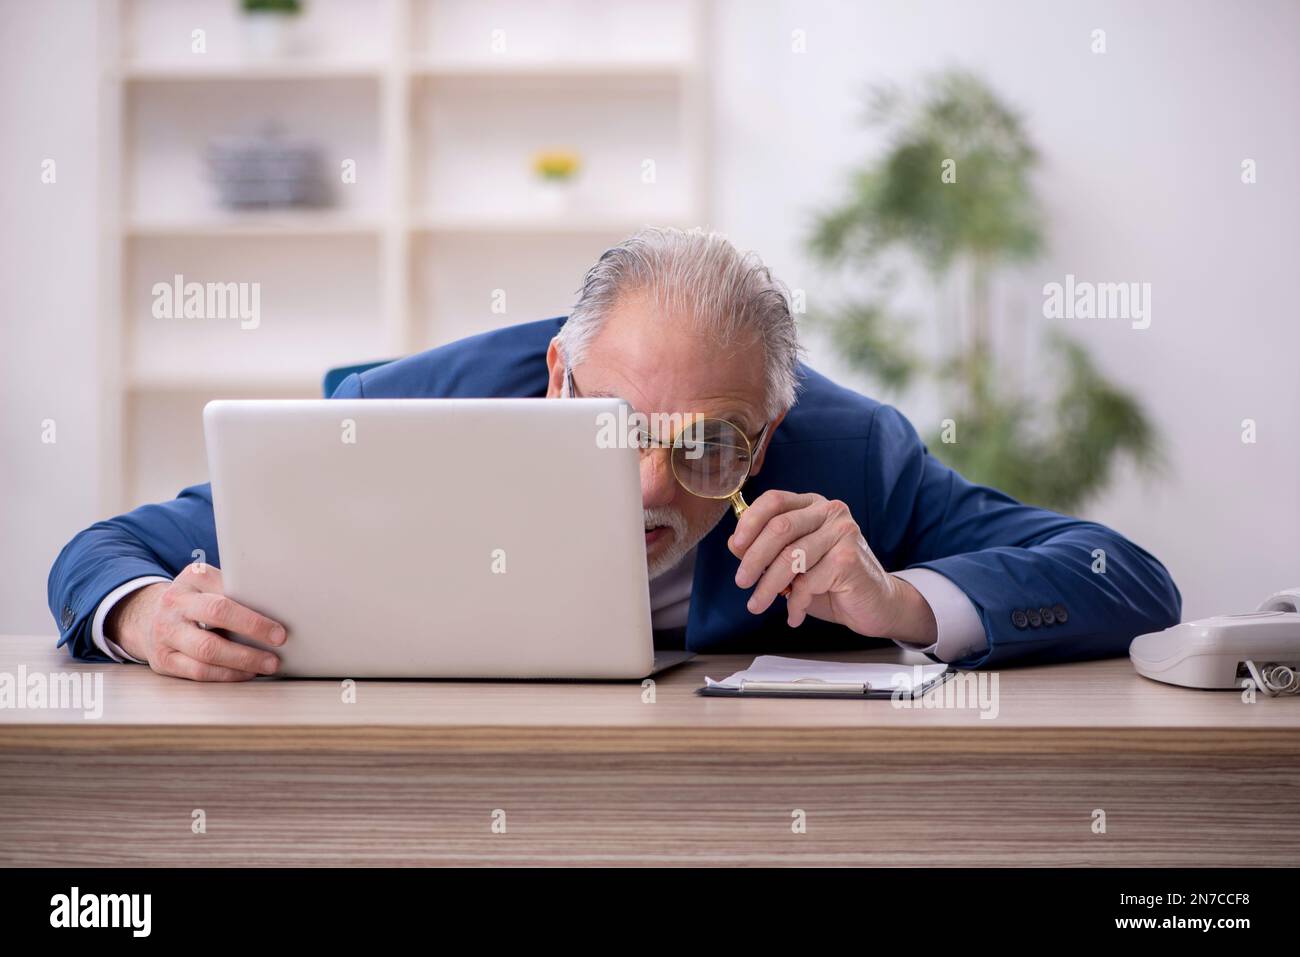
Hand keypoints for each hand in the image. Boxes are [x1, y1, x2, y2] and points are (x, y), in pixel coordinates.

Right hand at [106, 563, 285, 680]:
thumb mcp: (209, 584)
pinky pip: (199, 671)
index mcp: (192, 577)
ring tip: (269, 664)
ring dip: (244, 660)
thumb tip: (279, 609)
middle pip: (217, 614)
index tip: (281, 626)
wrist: (147, 617)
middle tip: (280, 641)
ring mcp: (166, 633)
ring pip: (208, 649)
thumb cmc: (194, 601)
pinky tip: (247, 673)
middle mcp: (175, 603)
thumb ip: (235, 591)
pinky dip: (228, 674)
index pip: (227, 590)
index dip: (254, 611)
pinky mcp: (163, 660)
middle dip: (253, 629)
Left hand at [728, 490, 937, 644]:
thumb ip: (765, 550)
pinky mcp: (848, 558)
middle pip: (780, 527)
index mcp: (812, 505)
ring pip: (790, 558)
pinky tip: (793, 615)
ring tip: (757, 605)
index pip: (774, 500)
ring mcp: (843, 532)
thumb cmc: (830, 582)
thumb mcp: (792, 564)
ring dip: (768, 587)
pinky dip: (794, 603)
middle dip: (753, 558)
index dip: (750, 521)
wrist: (874, 604)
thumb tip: (735, 543)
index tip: (736, 546)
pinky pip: (807, 582)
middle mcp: (830, 512)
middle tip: (741, 582)